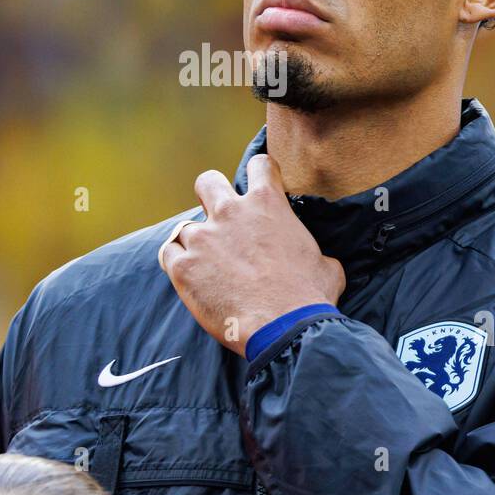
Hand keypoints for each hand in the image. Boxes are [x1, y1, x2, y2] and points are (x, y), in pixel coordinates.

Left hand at [159, 153, 344, 356]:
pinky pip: (168, 253)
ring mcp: (203, 238)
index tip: (260, 189)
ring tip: (207, 265)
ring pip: (185, 226)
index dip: (260, 174)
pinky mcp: (183, 266)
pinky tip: (190, 277)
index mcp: (267, 204)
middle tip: (219, 217)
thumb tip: (319, 262)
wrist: (283, 328)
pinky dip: (177, 262)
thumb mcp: (326, 265)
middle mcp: (230, 212)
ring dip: (195, 242)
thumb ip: (315, 253)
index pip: (259, 165)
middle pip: (207, 181)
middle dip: (211, 195)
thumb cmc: (309, 297)